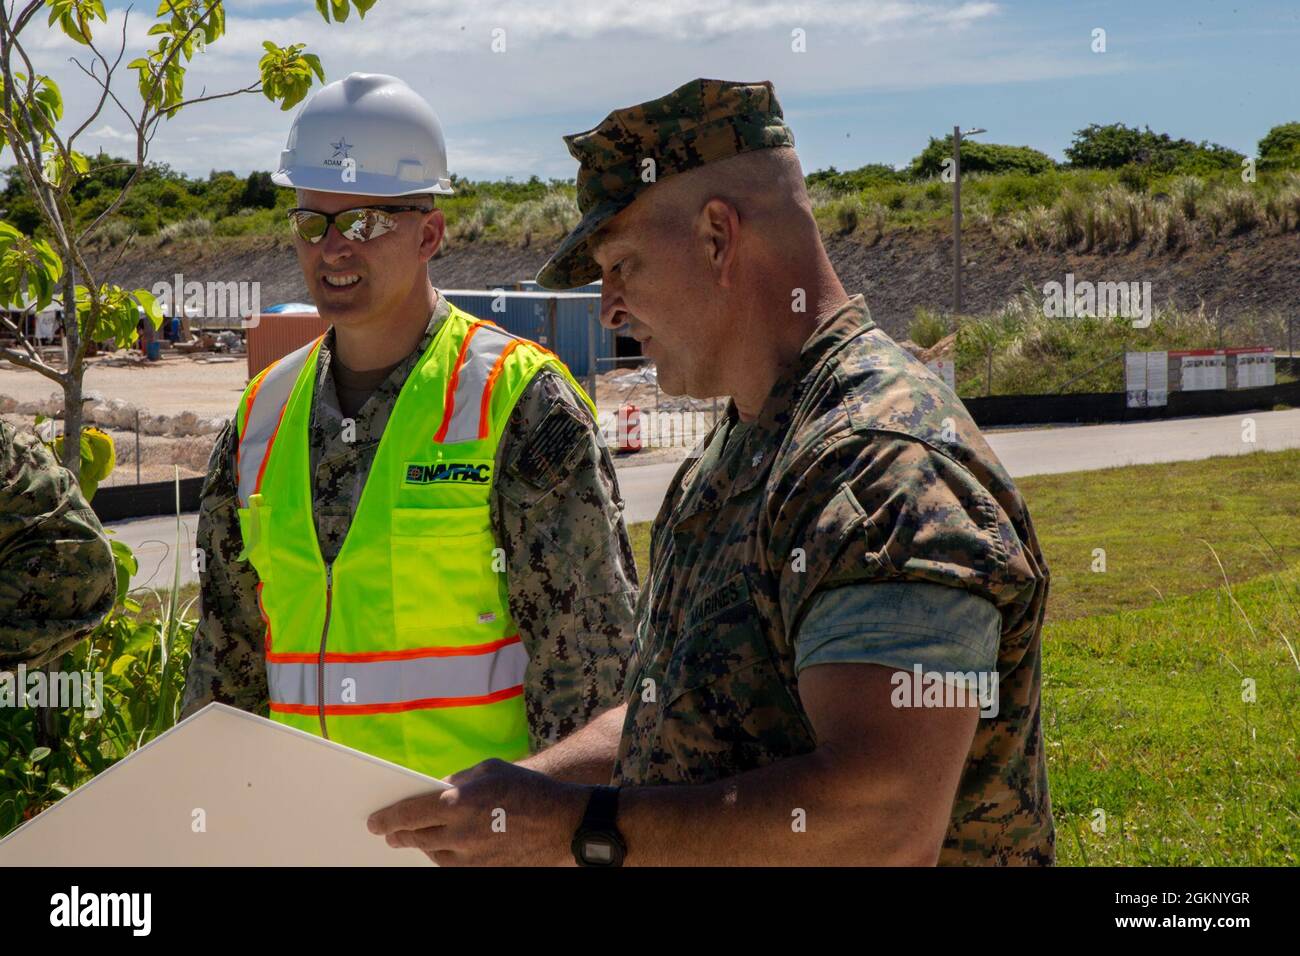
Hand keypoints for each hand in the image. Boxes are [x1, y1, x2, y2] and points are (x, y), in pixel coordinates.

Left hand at [366, 758, 589, 865]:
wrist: (564, 822)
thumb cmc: (528, 788)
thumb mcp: (489, 770)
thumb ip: (458, 780)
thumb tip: (434, 789)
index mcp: (458, 801)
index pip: (408, 813)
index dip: (387, 819)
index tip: (375, 822)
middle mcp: (460, 832)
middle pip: (415, 837)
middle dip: (398, 834)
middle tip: (388, 833)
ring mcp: (472, 856)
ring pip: (432, 854)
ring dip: (420, 845)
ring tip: (413, 838)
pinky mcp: (484, 870)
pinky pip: (453, 865)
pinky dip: (443, 855)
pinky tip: (441, 848)